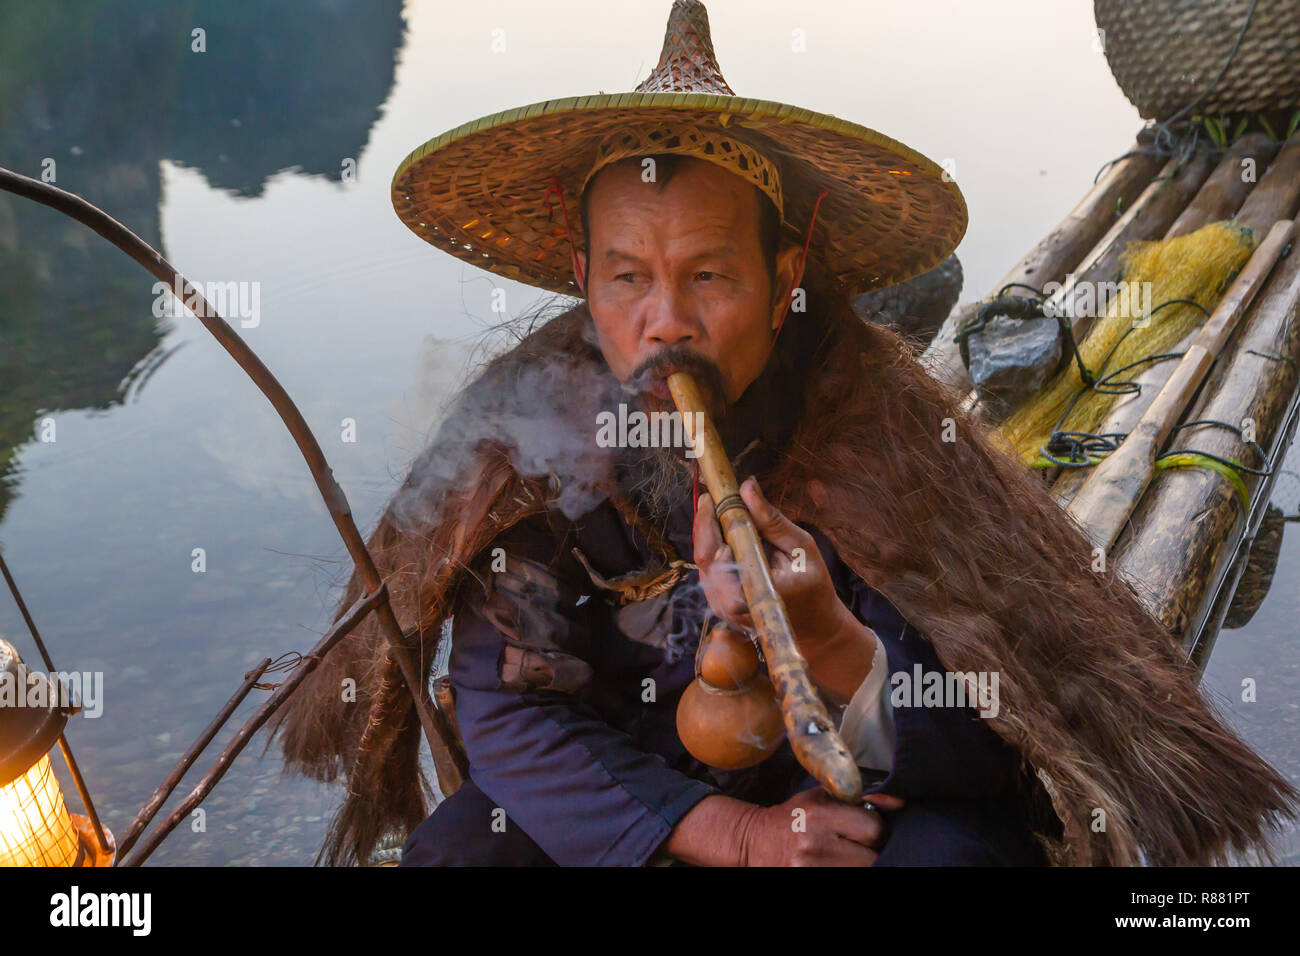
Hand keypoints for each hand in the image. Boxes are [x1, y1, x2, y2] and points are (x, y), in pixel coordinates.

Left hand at [694, 477, 875, 702]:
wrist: (814, 626)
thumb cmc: (813, 585)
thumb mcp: (801, 547)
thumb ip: (771, 520)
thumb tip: (747, 486)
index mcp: (754, 592)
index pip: (716, 557)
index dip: (709, 524)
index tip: (712, 497)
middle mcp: (732, 606)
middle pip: (704, 559)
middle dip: (706, 525)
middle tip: (714, 499)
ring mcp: (723, 610)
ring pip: (703, 565)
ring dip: (709, 536)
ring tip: (720, 512)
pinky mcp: (721, 607)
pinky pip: (709, 573)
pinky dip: (714, 550)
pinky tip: (724, 534)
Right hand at [737, 787, 905, 866]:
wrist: (754, 841)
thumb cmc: (793, 816)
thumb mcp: (821, 797)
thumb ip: (859, 796)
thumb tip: (900, 803)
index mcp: (819, 816)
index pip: (874, 829)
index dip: (876, 828)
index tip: (868, 828)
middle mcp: (814, 845)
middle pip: (873, 857)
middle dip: (873, 850)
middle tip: (861, 845)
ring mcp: (808, 870)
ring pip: (862, 870)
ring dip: (861, 863)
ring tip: (848, 854)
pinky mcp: (804, 880)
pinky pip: (844, 878)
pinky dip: (847, 869)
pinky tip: (838, 862)